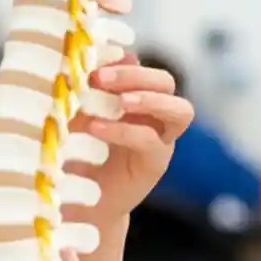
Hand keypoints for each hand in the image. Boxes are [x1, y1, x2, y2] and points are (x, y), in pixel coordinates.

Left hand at [64, 53, 193, 225]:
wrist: (84, 202)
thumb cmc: (80, 153)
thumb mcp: (79, 115)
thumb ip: (89, 91)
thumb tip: (96, 58)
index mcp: (140, 99)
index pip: (142, 68)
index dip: (122, 62)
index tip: (90, 64)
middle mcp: (157, 116)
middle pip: (166, 83)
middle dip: (136, 75)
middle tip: (99, 78)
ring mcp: (162, 140)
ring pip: (181, 110)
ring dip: (150, 100)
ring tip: (120, 101)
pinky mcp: (156, 164)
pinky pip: (151, 140)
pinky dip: (124, 130)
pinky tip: (97, 127)